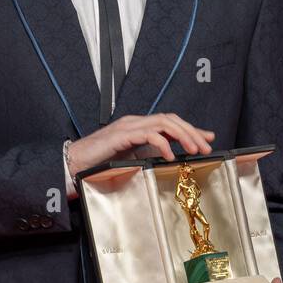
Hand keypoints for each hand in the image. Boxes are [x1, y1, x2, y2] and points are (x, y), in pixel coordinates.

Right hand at [66, 113, 214, 179]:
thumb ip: (149, 154)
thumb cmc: (100, 163)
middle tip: (206, 147)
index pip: (169, 122)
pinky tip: (171, 155)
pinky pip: (148, 134)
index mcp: (138, 126)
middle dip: (191, 132)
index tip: (208, 138)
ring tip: (193, 149)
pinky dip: (163, 143)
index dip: (190, 128)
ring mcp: (128, 126)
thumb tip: (170, 157)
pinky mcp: (122, 135)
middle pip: (170, 119)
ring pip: (163, 123)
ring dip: (182, 135)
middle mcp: (135, 122)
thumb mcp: (131, 158)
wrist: (75, 163)